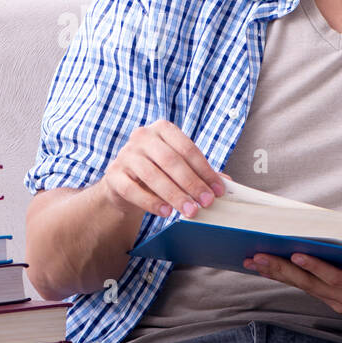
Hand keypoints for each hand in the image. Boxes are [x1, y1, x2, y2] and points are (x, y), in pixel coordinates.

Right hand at [99, 119, 229, 220]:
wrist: (124, 183)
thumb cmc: (158, 172)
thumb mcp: (178, 168)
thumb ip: (200, 173)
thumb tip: (228, 183)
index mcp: (162, 129)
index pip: (187, 148)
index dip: (205, 171)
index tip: (218, 190)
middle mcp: (142, 137)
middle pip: (171, 160)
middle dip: (191, 183)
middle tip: (206, 203)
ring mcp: (125, 154)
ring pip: (152, 175)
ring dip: (174, 195)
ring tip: (189, 211)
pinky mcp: (113, 174)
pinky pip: (133, 189)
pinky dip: (151, 202)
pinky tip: (166, 212)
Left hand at [242, 249, 341, 329]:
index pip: (335, 278)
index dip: (316, 266)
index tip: (297, 253)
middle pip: (308, 282)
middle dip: (281, 269)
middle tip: (256, 256)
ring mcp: (332, 299)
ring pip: (299, 284)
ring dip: (274, 272)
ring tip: (251, 260)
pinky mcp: (327, 296)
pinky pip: (301, 284)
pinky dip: (282, 274)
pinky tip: (264, 265)